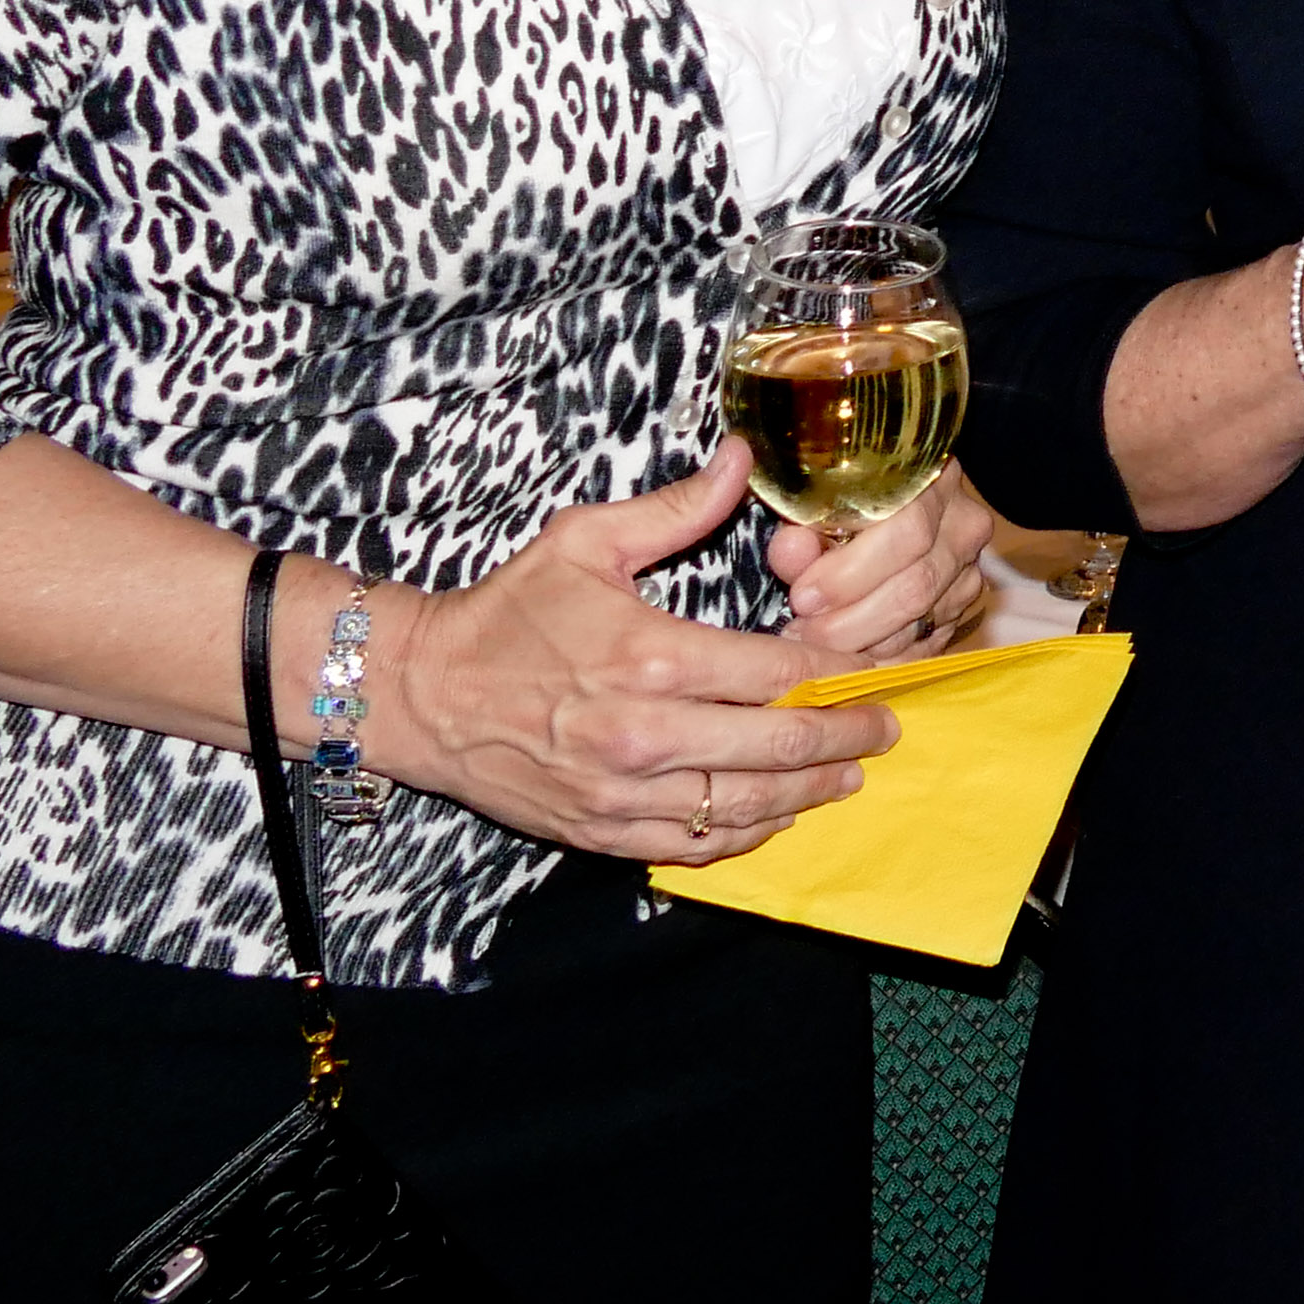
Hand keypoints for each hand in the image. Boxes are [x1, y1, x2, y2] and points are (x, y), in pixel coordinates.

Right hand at [357, 438, 897, 864]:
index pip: (780, 674)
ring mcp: (622, 791)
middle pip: (778, 747)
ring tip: (849, 775)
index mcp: (652, 656)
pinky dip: (746, 833)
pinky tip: (777, 813)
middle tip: (886, 729)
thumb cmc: (506, 612)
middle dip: (845, 738)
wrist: (418, 692)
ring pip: (745, 806)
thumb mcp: (587, 542)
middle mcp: (645, 733)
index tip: (880, 671)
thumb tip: (743, 460)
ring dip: (809, 793)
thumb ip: (676, 509)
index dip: (841, 675)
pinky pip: (694, 843)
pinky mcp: (600, 829)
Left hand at [762, 462, 996, 664]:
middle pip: (917, 585)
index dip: (852, 572)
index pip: (908, 532)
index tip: (804, 596)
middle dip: (852, 618)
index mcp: (933, 480)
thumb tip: (792, 550)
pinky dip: (878, 660)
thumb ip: (800, 528)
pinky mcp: (960, 612)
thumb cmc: (835, 508)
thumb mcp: (813, 507)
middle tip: (802, 631)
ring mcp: (968, 573)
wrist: (873, 523)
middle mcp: (964, 525)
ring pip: (919, 623)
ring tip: (811, 645)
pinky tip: (841, 660)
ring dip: (860, 644)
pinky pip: (923, 649)